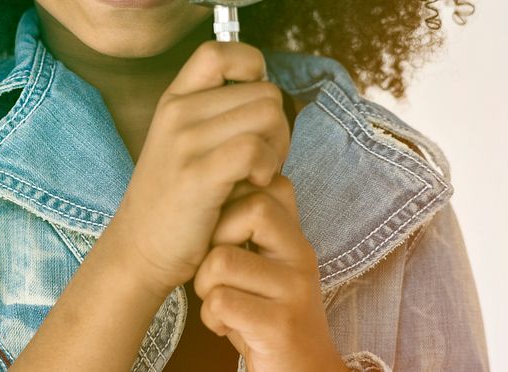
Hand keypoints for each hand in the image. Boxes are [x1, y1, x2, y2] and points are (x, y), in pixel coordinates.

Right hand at [104, 41, 291, 298]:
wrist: (140, 249)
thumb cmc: (176, 199)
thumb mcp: (183, 142)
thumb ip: (217, 114)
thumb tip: (271, 97)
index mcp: (175, 99)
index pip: (219, 51)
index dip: (250, 68)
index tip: (251, 106)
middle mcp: (177, 111)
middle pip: (264, 91)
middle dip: (277, 126)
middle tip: (260, 159)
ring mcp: (185, 142)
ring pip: (268, 116)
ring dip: (277, 149)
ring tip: (256, 173)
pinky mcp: (198, 175)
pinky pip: (256, 149)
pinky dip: (267, 168)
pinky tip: (252, 185)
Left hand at [192, 176, 347, 371]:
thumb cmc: (266, 314)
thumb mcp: (265, 265)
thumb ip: (252, 229)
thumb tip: (220, 180)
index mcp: (295, 239)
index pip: (270, 184)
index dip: (234, 200)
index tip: (226, 234)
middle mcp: (301, 257)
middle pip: (248, 208)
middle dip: (214, 242)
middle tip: (219, 274)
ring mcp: (294, 291)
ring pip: (220, 259)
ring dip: (206, 287)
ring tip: (222, 304)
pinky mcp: (280, 325)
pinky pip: (220, 301)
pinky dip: (211, 318)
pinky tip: (227, 327)